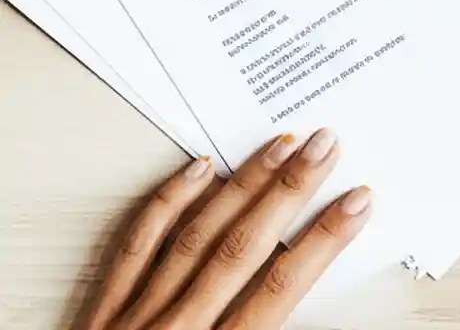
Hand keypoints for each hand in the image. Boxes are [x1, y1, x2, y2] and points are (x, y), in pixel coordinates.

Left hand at [83, 130, 370, 329]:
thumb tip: (318, 320)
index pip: (283, 287)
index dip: (325, 240)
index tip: (357, 202)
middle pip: (244, 247)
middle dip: (291, 192)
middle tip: (326, 148)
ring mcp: (136, 317)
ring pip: (198, 234)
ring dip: (244, 184)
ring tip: (279, 146)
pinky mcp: (102, 311)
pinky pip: (138, 244)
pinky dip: (170, 202)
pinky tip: (199, 169)